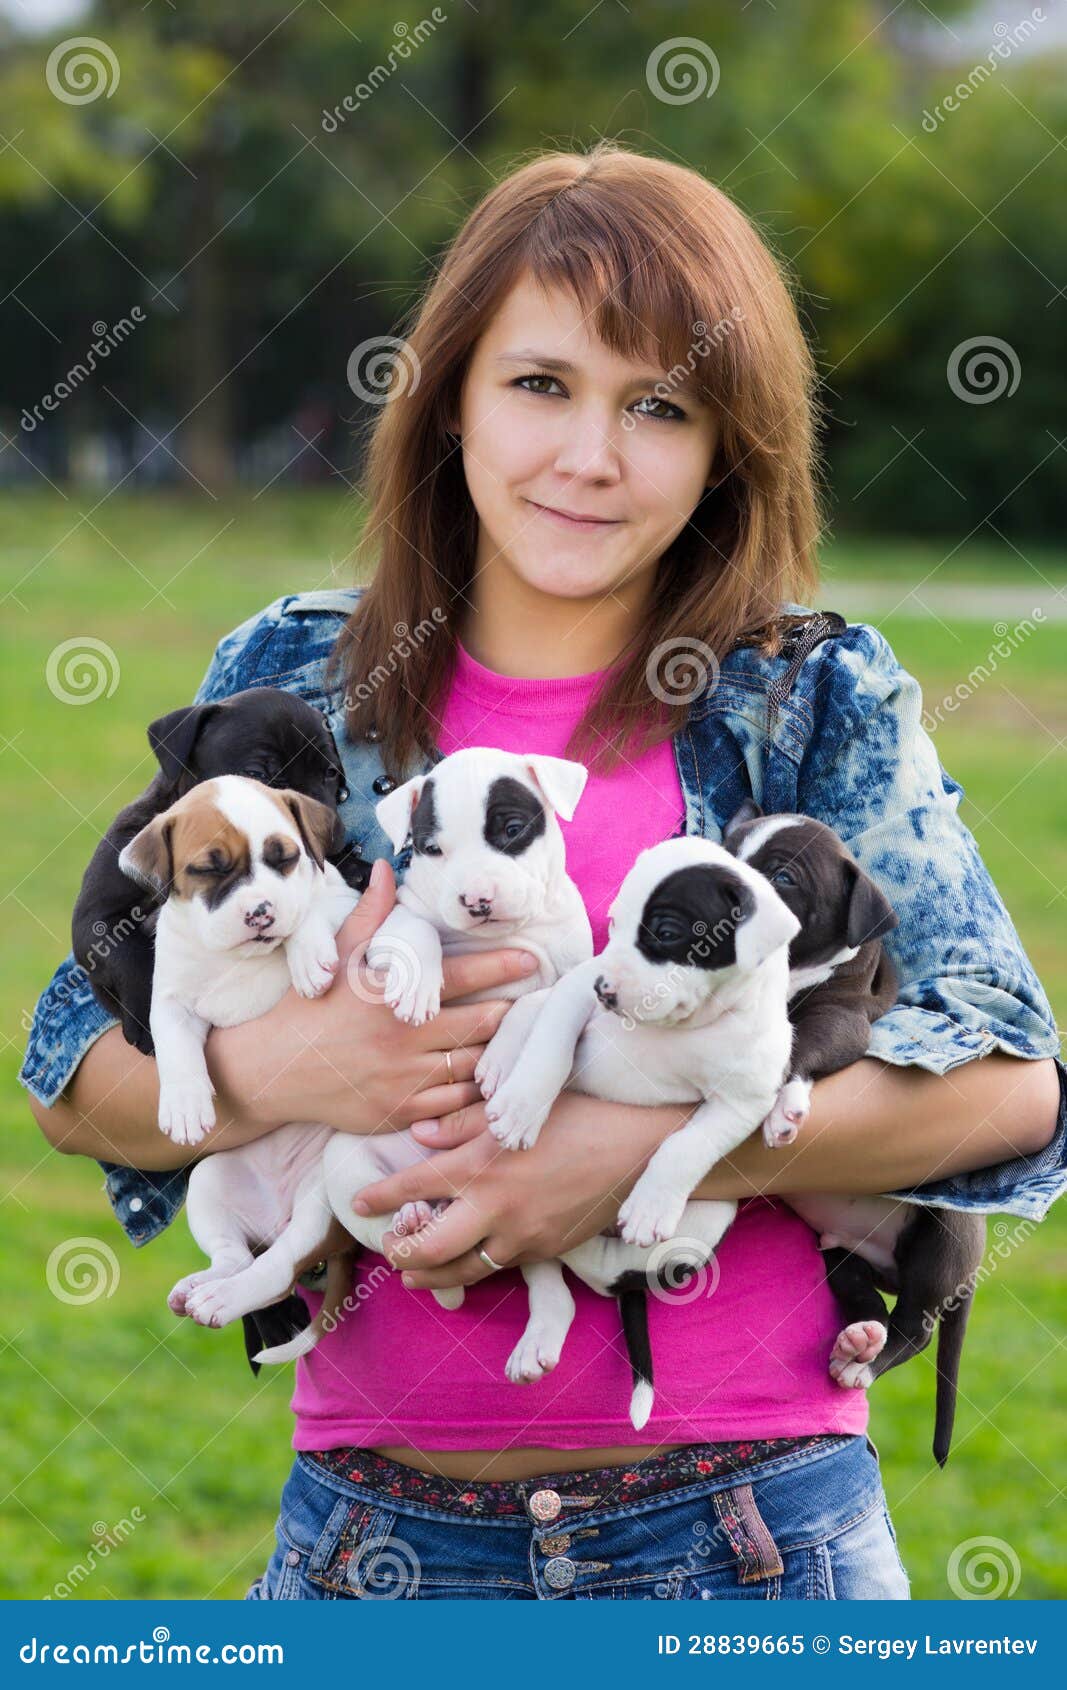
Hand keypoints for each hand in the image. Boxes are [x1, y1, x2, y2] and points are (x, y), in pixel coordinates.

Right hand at [208, 859, 539, 1136]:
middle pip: (480, 1024)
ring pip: (475, 1067)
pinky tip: (487, 1077)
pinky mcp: (401, 1112)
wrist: (275, 1070)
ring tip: (518, 1039)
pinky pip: (457, 1103)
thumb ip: (370, 913)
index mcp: (391, 995)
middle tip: (531, 1004)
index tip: (530, 960)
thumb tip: (385, 868)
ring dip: (498, 1053)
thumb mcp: (336, 956)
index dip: (501, 967)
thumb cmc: (311, 1008)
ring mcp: (403, 1080)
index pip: (461, 977)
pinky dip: (477, 1090)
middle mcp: (401, 1038)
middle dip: (509, 1013)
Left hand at [352, 1092, 692, 1287]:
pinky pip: (500, 1267)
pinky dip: (475, 1268)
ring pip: (464, 1271)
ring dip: (430, 1277)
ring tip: (412, 1275)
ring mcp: (523, 1235)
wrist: (642, 1145)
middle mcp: (498, 1206)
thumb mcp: (520, 1104)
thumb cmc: (581, 1110)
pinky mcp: (546, 1250)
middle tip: (388, 1250)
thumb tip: (419, 1135)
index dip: (379, 1198)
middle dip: (400, 1255)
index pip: (413, 1187)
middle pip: (429, 1250)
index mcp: (484, 1162)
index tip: (357, 1201)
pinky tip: (466, 1261)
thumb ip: (465, 1122)